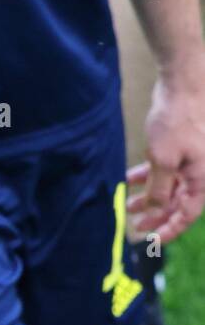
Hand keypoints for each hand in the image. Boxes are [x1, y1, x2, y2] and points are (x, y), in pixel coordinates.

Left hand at [129, 71, 204, 242]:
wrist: (183, 84)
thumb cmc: (177, 121)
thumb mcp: (163, 161)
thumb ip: (160, 189)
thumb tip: (156, 209)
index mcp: (203, 177)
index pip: (189, 213)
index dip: (171, 228)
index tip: (153, 240)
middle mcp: (200, 170)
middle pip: (179, 201)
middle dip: (156, 214)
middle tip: (135, 225)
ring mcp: (191, 158)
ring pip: (170, 186)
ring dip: (149, 196)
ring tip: (128, 205)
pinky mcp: (181, 147)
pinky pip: (166, 169)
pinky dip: (149, 176)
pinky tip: (129, 179)